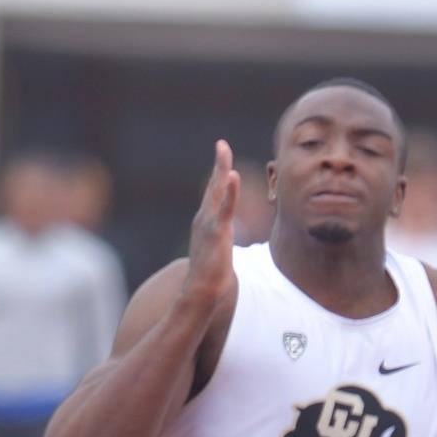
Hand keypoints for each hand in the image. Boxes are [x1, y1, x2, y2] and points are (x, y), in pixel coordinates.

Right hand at [182, 140, 239, 311]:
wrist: (202, 292)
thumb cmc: (210, 278)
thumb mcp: (216, 253)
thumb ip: (219, 242)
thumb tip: (223, 244)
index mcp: (205, 223)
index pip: (213, 195)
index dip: (218, 176)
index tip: (222, 157)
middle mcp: (204, 219)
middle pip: (213, 187)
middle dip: (218, 165)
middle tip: (222, 145)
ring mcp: (210, 224)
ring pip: (216, 191)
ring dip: (220, 170)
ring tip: (224, 150)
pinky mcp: (218, 232)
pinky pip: (225, 207)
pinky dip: (230, 191)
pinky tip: (233, 175)